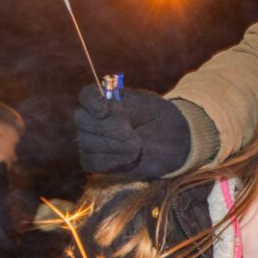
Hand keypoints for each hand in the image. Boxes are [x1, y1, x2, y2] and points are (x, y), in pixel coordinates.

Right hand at [74, 85, 192, 176]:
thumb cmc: (160, 119)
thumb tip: (104, 111)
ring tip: (137, 146)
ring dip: (114, 145)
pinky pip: (92, 161)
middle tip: (132, 133)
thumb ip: (125, 108)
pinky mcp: (96, 161)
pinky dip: (112, 160)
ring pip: (86, 142)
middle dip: (108, 128)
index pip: (86, 96)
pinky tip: (130, 158)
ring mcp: (92, 140)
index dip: (91, 102)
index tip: (104, 110)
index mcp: (105, 99)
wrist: (175, 142)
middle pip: (82, 120)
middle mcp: (93, 118)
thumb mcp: (148, 107)